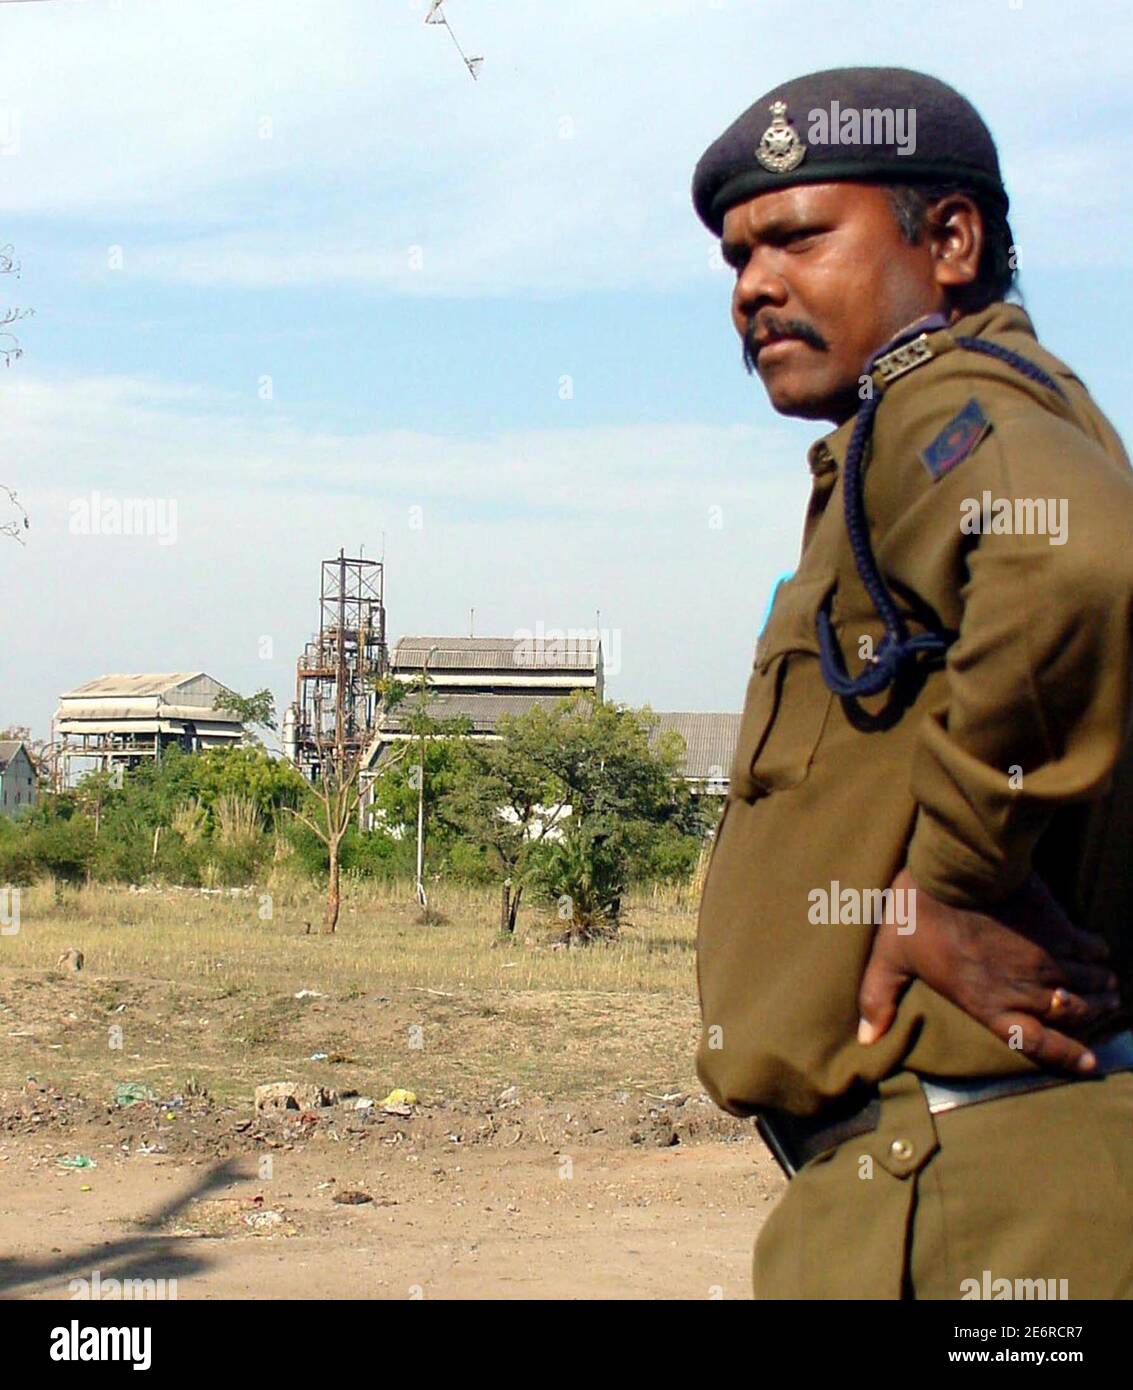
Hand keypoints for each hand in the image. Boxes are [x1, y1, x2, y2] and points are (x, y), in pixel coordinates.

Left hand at [857, 867, 1121, 1073]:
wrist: (953, 868)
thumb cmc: (918, 912)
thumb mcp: (890, 956)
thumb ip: (879, 997)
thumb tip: (865, 1038)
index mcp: (986, 1003)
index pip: (1036, 1043)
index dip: (1067, 1056)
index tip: (1090, 1062)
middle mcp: (1023, 989)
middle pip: (1073, 1014)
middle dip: (1092, 1015)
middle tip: (1104, 1010)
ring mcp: (1045, 959)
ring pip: (1088, 984)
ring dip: (1102, 988)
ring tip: (1110, 988)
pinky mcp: (1057, 927)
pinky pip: (1089, 947)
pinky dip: (1098, 952)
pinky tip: (1100, 951)